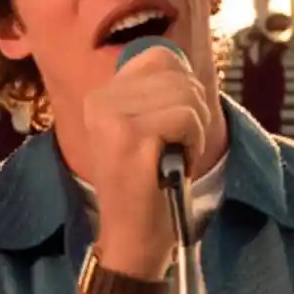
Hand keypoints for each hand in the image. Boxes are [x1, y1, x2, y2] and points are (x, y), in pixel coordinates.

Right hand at [83, 48, 209, 279]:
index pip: (159, 56)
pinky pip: (187, 117)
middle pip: (178, 74)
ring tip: (172, 156)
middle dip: (192, 112)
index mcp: (101, 95)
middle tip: (174, 147)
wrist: (131, 237)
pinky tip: (175, 165)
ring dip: (194, 130)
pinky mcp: (130, 136)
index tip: (169, 127)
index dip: (182, 88)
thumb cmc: (147, 186)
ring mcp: (112, 117)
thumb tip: (181, 63)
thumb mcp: (145, 129)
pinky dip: (193, 142)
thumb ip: (157, 92)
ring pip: (186, 95)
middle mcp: (100, 99)